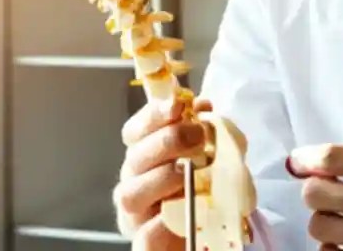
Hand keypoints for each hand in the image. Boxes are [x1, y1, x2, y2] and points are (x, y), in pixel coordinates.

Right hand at [112, 96, 211, 249]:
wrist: (212, 232)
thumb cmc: (206, 190)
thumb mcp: (211, 156)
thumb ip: (205, 131)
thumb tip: (202, 105)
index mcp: (144, 157)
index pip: (135, 131)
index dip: (153, 115)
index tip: (177, 105)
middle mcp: (134, 183)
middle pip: (134, 158)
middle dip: (166, 141)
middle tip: (198, 134)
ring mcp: (137, 216)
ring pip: (130, 194)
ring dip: (162, 178)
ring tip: (189, 174)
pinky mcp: (146, 245)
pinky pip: (143, 238)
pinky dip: (160, 226)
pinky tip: (184, 210)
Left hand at [288, 143, 342, 250]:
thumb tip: (307, 164)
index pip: (332, 158)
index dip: (306, 159)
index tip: (298, 163)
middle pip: (315, 193)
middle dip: (315, 192)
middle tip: (328, 196)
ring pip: (318, 226)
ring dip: (324, 222)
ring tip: (341, 221)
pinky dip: (332, 249)